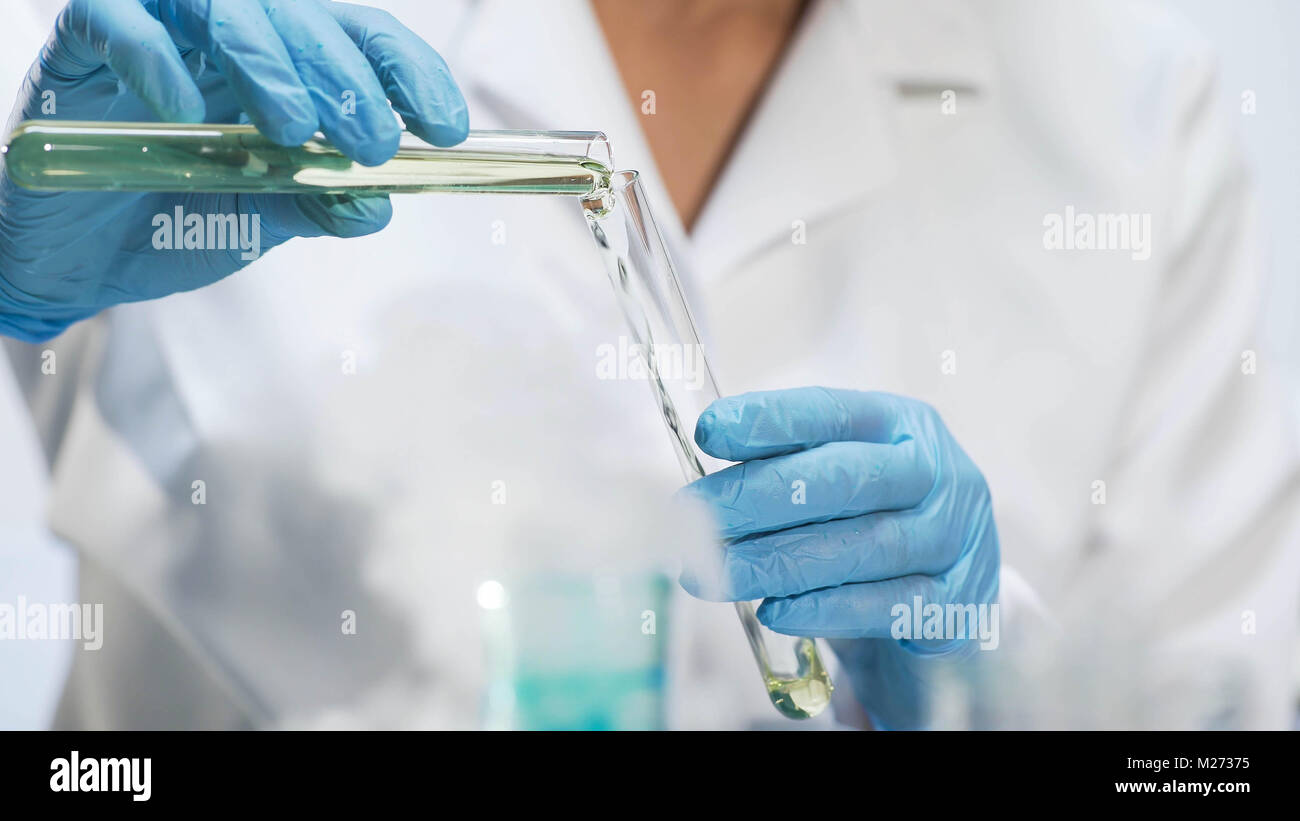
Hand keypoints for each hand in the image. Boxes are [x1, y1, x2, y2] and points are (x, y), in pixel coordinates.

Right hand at [0, 0, 467, 341]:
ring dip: (266, 62)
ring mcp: (153, 34)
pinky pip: (114, 22)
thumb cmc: (170, 222)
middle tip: (373, 142)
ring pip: (216, 3)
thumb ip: (321, 202)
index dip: (405, 71)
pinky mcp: (79, 53)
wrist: (78, 263)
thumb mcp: (265, 218)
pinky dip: (153, 60)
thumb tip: (378, 202)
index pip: (353, 37)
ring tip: (295, 131)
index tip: (446, 127)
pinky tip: (189, 115)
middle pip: (297, 14)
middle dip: (346, 76)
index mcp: (279, 66)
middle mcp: (222, 39)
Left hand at [679, 387, 999, 728]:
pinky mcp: (956, 602)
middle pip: (844, 478)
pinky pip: (883, 605)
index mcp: (901, 424)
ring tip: (714, 572)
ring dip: (777, 561)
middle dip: (758, 496)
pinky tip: (774, 612)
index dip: (770, 420)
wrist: (941, 596)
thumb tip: (703, 487)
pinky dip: (823, 608)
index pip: (833, 412)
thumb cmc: (868, 522)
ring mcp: (954, 537)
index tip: (709, 431)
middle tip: (693, 517)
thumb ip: (785, 468)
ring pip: (861, 546)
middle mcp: (936, 472)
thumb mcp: (837, 482)